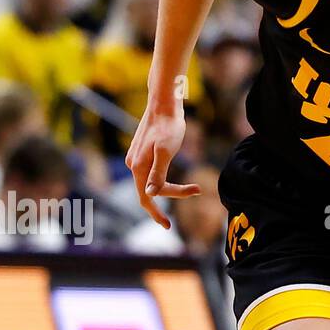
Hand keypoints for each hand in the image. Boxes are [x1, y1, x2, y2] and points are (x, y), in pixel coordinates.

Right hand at [124, 105, 196, 227]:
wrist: (164, 104)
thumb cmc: (169, 126)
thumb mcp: (165, 152)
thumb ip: (157, 174)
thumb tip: (150, 194)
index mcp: (138, 167)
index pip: (145, 198)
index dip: (156, 213)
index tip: (168, 226)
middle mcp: (133, 164)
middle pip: (149, 191)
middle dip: (171, 197)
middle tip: (195, 192)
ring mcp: (136, 158)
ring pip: (151, 182)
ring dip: (170, 188)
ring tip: (193, 188)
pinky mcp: (141, 152)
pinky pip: (151, 173)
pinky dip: (164, 180)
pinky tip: (175, 180)